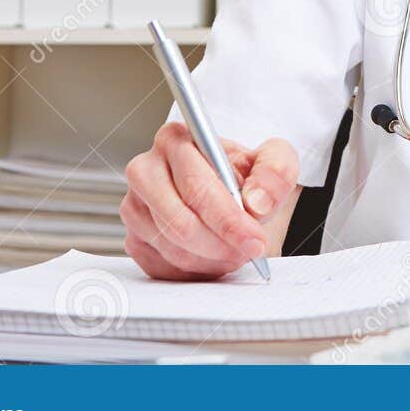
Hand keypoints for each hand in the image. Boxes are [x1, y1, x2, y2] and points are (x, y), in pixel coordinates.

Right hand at [122, 123, 299, 279]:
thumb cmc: (247, 175)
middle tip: (251, 250)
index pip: (196, 186)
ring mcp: (134, 207)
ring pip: (173, 248)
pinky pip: (164, 267)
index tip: (253, 238)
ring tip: (237, 249)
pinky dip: (197, 270)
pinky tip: (216, 257)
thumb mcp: (275, 160)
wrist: (235, 197)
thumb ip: (275, 172)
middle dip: (221, 244)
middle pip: (179, 221)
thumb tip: (256, 202)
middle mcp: (146, 171)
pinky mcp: (134, 239)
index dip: (227, 219)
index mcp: (175, 140)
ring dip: (212, 258)